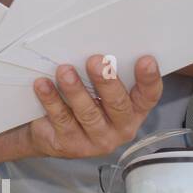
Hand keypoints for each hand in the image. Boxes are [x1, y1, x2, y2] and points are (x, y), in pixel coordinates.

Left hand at [26, 55, 162, 158]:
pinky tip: (43, 85)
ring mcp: (96, 140)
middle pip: (118, 104)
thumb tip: (97, 48)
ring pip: (88, 113)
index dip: (149, 79)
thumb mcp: (96, 89)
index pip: (148, 96)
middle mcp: (120, 128)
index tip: (145, 59)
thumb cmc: (80, 104)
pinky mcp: (71, 145)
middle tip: (95, 60)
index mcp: (133, 111)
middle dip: (106, 81)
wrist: (49, 134)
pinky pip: (61, 120)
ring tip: (64, 71)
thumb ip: (104, 74)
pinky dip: (51, 100)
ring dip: (75, 90)